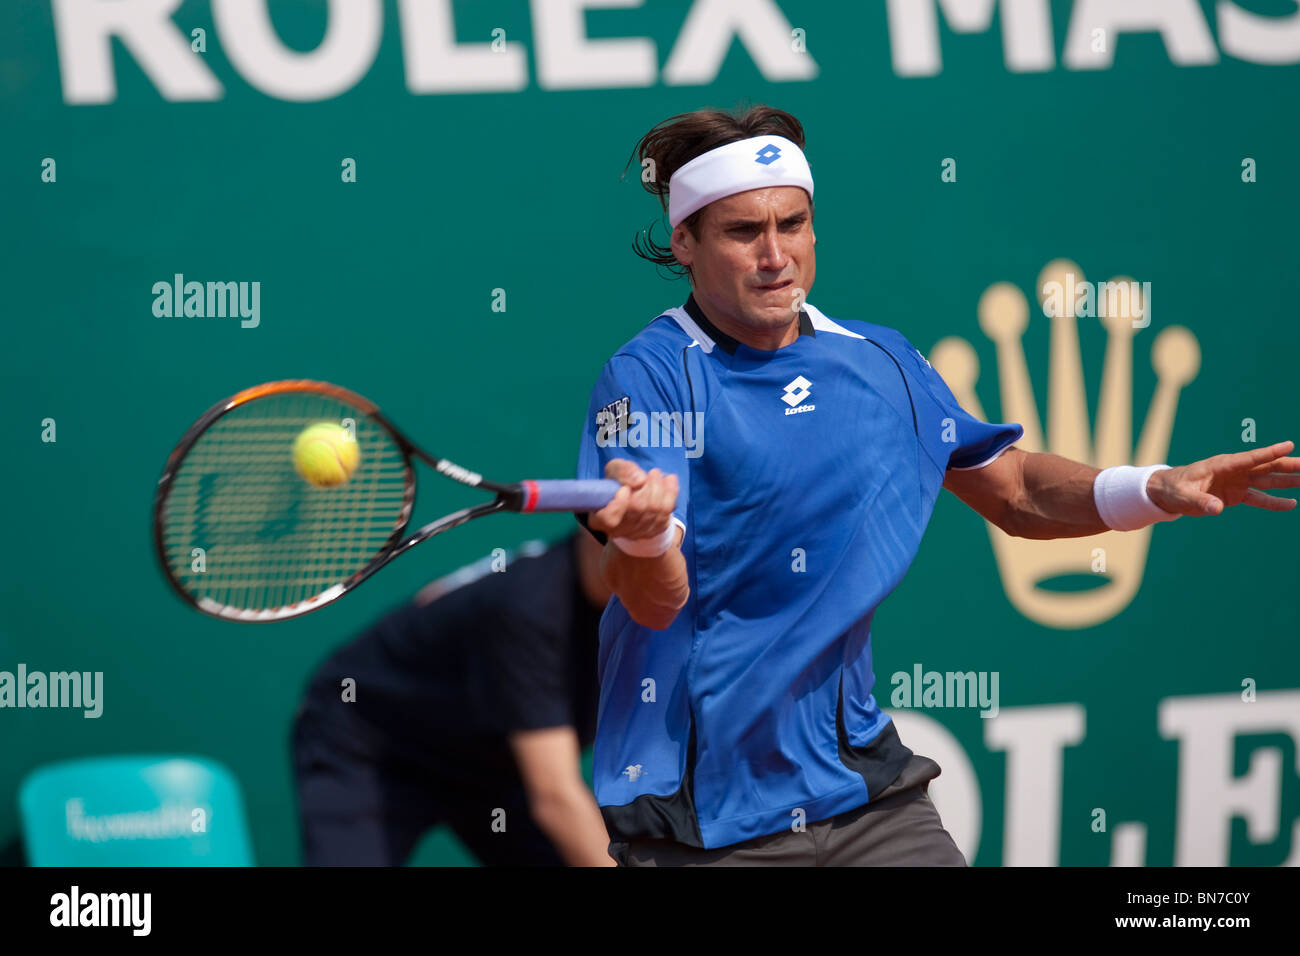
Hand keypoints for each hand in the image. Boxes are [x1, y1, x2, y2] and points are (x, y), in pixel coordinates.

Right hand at [587, 459, 678, 541]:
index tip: (625, 488)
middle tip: (653, 472)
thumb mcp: (614, 469)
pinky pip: (667, 513)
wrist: (632, 494)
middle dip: (649, 487)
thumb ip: (623, 471)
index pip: (609, 519)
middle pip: (638, 510)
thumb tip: (640, 480)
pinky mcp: (654, 531)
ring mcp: (637, 534)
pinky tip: (669, 481)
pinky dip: (671, 494)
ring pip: (655, 511)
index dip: (619, 504)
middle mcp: (617, 530)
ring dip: (661, 488)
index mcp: (600, 518)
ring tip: (658, 474)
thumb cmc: (618, 481)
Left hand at [1147, 441, 1299, 515]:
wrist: (1167, 492)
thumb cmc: (1174, 489)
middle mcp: (1234, 471)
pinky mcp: (1236, 495)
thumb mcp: (1184, 495)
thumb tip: (1217, 509)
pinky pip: (1259, 498)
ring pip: (1267, 481)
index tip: (1289, 445)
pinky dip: (1274, 502)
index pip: (1250, 458)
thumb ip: (1200, 501)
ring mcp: (1237, 482)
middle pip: (1266, 467)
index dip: (1269, 452)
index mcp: (1222, 465)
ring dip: (1288, 481)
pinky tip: (1291, 504)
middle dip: (1288, 465)